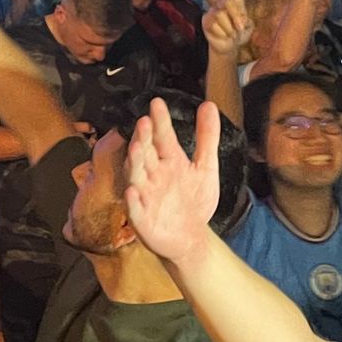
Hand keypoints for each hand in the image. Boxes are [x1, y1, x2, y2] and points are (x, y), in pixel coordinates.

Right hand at [123, 96, 222, 264]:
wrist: (192, 238)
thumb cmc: (194, 201)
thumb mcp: (205, 167)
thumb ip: (207, 137)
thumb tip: (209, 104)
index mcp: (169, 161)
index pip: (163, 137)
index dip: (160, 121)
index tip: (157, 103)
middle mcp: (154, 175)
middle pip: (146, 153)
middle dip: (144, 138)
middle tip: (144, 122)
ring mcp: (146, 195)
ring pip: (137, 176)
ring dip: (135, 163)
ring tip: (136, 148)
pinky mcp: (143, 218)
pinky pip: (135, 209)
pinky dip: (132, 200)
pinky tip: (131, 191)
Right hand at [202, 0, 252, 61]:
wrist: (228, 46)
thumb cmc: (239, 35)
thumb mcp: (247, 28)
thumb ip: (245, 21)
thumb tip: (237, 20)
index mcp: (236, 2)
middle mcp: (223, 3)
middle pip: (229, 3)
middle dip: (236, 17)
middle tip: (239, 29)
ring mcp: (213, 10)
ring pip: (222, 16)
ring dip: (230, 29)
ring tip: (230, 33)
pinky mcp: (205, 19)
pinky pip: (214, 25)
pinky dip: (222, 34)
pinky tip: (222, 35)